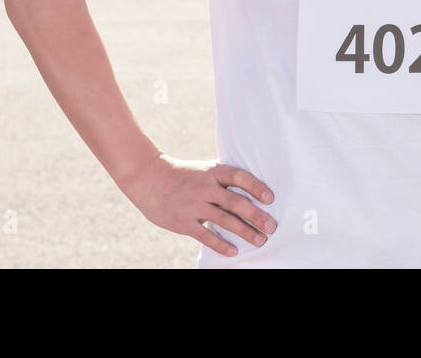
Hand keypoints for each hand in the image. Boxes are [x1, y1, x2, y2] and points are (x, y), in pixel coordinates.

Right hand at [117, 153, 276, 256]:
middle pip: (235, 202)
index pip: (239, 177)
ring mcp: (193, 205)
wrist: (148, 178)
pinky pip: (205, 235)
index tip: (270, 198)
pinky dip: (220, 244)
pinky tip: (234, 251)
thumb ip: (224, 180)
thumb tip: (253, 192)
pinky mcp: (183, 222)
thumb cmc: (184, 175)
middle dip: (256, 216)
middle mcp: (205, 187)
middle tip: (272, 227)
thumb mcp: (205, 170)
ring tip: (260, 240)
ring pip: (224, 220)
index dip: (256, 186)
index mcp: (213, 172)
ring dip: (244, 232)